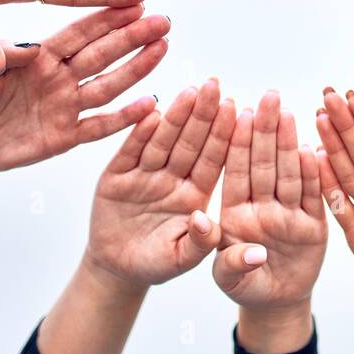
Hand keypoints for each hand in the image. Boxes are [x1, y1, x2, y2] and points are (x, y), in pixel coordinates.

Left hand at [0, 6, 168, 172]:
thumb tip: (28, 46)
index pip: (77, 33)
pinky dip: (124, 118)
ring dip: (137, 67)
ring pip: (108, 84)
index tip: (132, 0)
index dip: (104, 18)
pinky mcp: (64, 137)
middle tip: (161, 19)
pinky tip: (150, 104)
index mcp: (37, 56)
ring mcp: (64, 106)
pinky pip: (98, 127)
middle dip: (132, 36)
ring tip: (163, 48)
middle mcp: (57, 77)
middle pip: (101, 54)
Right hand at [85, 79, 234, 286]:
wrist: (117, 269)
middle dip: (203, 113)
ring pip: (163, 141)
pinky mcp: (116, 175)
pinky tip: (150, 110)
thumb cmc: (156, 263)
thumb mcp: (181, 260)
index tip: (236, 108)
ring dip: (175, 116)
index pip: (212, 160)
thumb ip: (200, 244)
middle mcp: (173, 178)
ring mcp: (145, 174)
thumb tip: (206, 219)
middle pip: (190, 143)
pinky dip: (138, 132)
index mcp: (195, 195)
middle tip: (215, 85)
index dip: (223, 134)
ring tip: (189, 91)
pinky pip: (130, 150)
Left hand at [214, 91, 326, 312]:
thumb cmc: (245, 284)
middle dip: (264, 129)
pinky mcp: (312, 223)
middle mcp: (260, 205)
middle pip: (262, 163)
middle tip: (267, 95)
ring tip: (288, 112)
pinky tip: (313, 147)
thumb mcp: (228, 279)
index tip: (236, 110)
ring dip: (288, 142)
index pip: (234, 171)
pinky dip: (314, 173)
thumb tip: (211, 228)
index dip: (235, 141)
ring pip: (287, 172)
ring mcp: (286, 212)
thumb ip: (224, 259)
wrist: (276, 303)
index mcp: (234, 212)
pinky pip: (313, 195)